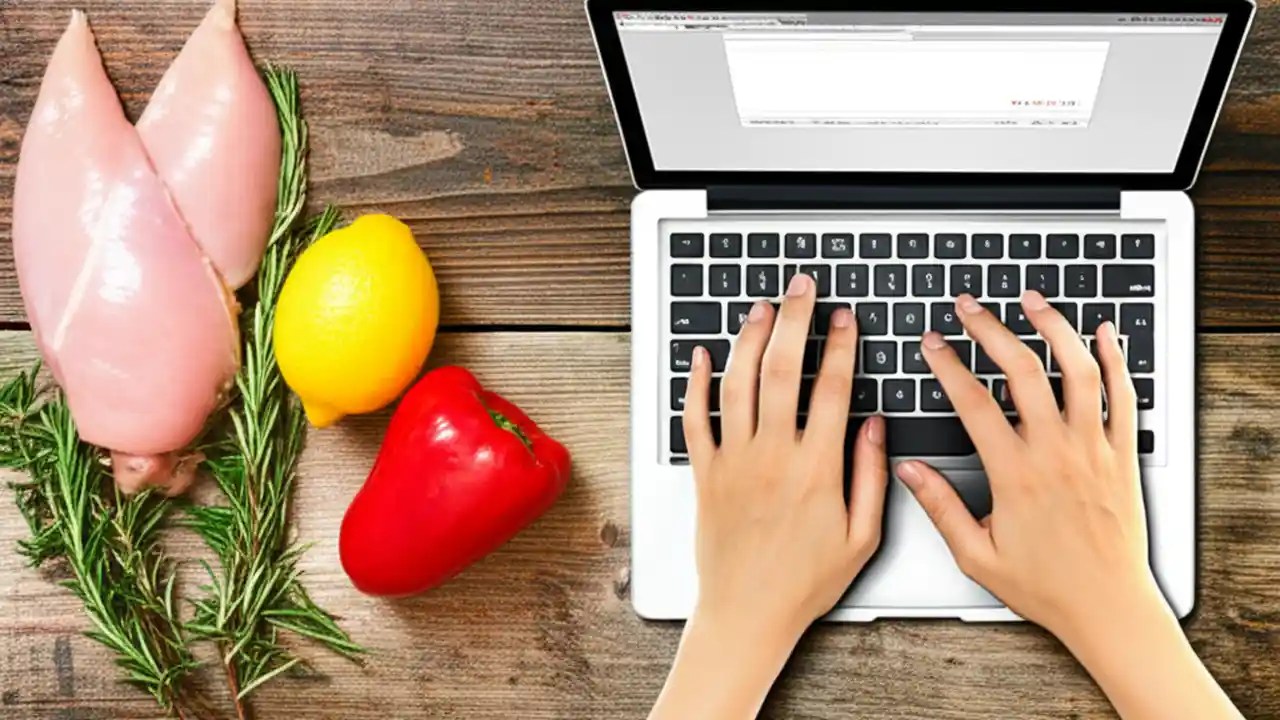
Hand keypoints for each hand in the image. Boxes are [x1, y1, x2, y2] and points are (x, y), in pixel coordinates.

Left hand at [648, 273, 887, 719]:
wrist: (747, 613)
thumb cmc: (805, 582)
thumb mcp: (862, 537)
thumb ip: (870, 475)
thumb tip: (874, 423)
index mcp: (816, 470)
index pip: (831, 389)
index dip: (840, 345)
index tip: (845, 318)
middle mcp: (771, 457)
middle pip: (780, 370)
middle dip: (793, 320)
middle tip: (801, 289)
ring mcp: (733, 463)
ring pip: (736, 384)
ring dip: (748, 338)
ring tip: (761, 308)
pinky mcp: (705, 474)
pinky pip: (695, 419)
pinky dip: (697, 383)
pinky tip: (704, 355)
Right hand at [898, 289, 1243, 719]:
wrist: (1108, 606)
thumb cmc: (1046, 586)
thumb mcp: (976, 555)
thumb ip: (939, 506)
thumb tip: (907, 469)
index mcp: (1014, 474)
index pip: (973, 401)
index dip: (948, 365)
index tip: (932, 343)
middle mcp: (1055, 452)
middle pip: (1021, 371)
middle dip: (990, 329)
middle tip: (969, 306)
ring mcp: (1093, 449)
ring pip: (1076, 370)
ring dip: (1053, 327)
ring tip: (1032, 300)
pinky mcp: (1123, 454)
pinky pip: (1123, 396)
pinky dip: (1115, 359)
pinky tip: (1105, 333)